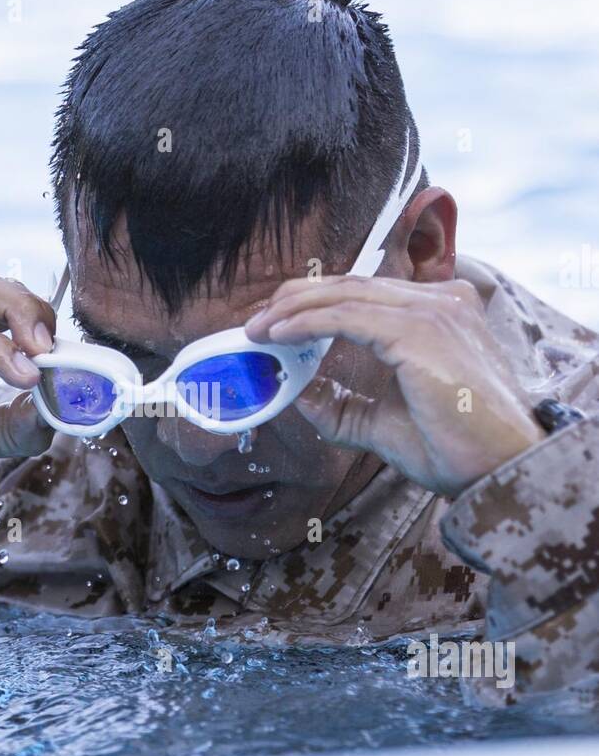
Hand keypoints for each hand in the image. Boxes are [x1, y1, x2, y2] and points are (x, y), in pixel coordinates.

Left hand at [245, 275, 543, 497]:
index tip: (275, 324)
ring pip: (345, 295)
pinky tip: (279, 335)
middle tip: (256, 323)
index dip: (314, 303)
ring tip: (258, 329)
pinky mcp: (419, 329)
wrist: (498, 469)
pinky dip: (307, 322)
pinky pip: (348, 316)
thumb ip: (345, 407)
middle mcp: (440, 301)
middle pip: (351, 286)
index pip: (365, 294)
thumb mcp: (384, 424)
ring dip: (293, 310)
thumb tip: (302, 396)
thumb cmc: (457, 448)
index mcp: (440, 313)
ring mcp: (433, 310)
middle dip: (296, 301)